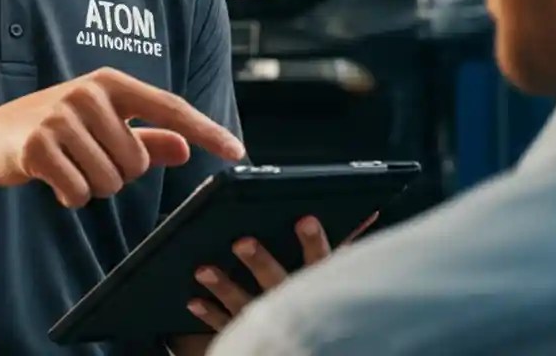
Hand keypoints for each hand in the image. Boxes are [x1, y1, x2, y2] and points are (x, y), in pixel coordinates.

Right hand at [0, 67, 244, 207]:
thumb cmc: (55, 129)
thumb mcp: (103, 125)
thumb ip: (148, 136)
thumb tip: (186, 148)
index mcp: (110, 83)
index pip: (170, 108)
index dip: (206, 130)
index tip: (238, 150)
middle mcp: (89, 94)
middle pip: (138, 161)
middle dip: (119, 174)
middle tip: (89, 159)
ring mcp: (61, 118)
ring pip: (111, 180)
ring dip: (94, 186)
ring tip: (70, 166)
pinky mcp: (38, 147)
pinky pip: (80, 192)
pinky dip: (71, 196)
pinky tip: (53, 179)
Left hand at [186, 213, 377, 330]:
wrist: (311, 345)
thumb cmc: (322, 301)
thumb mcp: (333, 274)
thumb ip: (339, 249)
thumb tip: (362, 212)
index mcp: (317, 283)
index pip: (320, 259)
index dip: (313, 241)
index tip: (304, 219)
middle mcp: (293, 302)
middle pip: (277, 280)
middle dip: (259, 261)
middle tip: (241, 241)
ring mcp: (269, 320)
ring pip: (245, 304)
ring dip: (224, 286)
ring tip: (203, 269)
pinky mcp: (249, 336)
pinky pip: (226, 326)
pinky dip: (210, 313)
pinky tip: (193, 300)